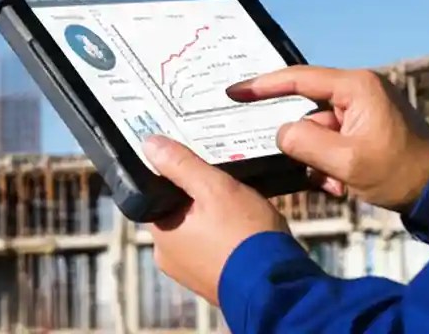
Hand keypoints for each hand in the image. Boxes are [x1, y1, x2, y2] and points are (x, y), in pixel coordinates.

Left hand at [143, 135, 290, 305]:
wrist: (278, 284)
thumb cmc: (245, 234)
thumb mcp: (214, 187)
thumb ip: (181, 164)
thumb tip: (150, 144)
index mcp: (161, 236)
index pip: (156, 195)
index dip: (175, 175)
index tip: (194, 163)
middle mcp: (169, 258)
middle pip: (178, 212)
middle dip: (198, 196)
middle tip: (223, 181)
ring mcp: (190, 273)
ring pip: (197, 230)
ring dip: (214, 216)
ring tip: (238, 203)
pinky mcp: (212, 281)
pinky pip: (212, 248)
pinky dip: (224, 235)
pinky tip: (244, 226)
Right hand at [228, 65, 428, 213]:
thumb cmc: (400, 172)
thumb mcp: (347, 161)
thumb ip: (306, 143)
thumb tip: (282, 133)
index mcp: (357, 87)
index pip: (299, 78)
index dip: (263, 85)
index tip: (235, 91)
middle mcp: (359, 91)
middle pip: (307, 110)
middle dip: (302, 143)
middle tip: (306, 165)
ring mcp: (363, 110)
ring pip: (317, 132)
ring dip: (317, 160)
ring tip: (334, 182)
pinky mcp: (365, 128)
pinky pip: (332, 142)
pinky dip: (329, 164)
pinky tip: (341, 183)